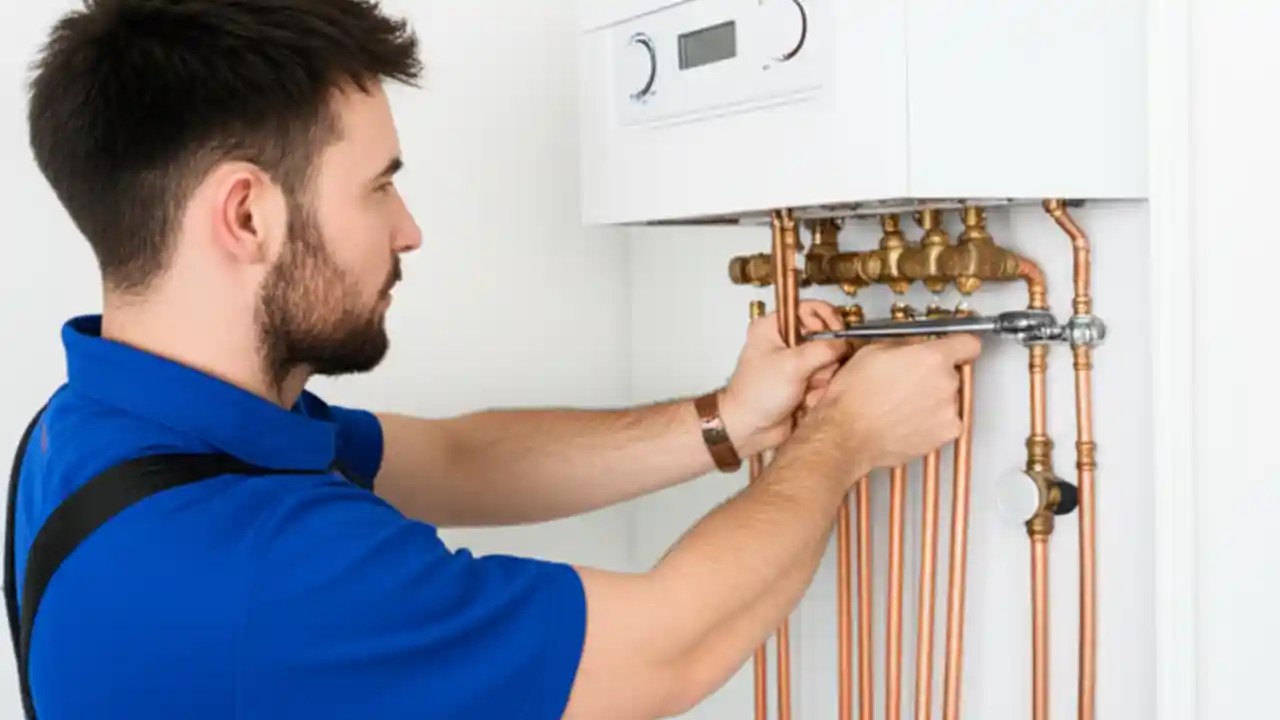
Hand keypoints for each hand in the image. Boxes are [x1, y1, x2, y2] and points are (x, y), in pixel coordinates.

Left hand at [719, 301, 851, 456]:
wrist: (749, 429)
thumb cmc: (757, 394)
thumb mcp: (792, 365)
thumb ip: (823, 350)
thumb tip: (845, 344)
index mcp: (773, 326)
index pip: (810, 309)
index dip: (827, 320)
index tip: (837, 334)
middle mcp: (784, 340)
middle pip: (823, 337)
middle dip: (825, 358)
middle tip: (815, 371)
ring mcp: (794, 362)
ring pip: (827, 361)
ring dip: (822, 378)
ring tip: (807, 389)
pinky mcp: (801, 380)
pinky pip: (823, 379)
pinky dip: (818, 390)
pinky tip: (805, 400)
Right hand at [802, 334, 982, 472]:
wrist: (846, 435)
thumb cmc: (853, 397)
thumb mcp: (871, 352)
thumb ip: (903, 345)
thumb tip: (913, 345)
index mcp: (931, 358)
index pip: (968, 344)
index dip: (960, 344)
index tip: (957, 348)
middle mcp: (946, 383)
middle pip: (951, 373)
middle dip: (933, 376)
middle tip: (907, 383)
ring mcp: (948, 411)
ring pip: (948, 398)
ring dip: (932, 399)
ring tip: (902, 406)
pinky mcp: (945, 434)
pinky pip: (946, 422)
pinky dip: (932, 422)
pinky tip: (908, 421)